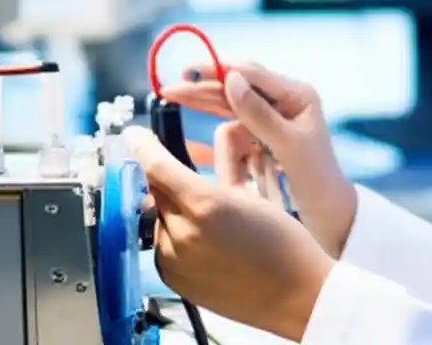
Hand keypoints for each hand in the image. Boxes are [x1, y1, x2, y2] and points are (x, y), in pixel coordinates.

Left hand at [124, 126, 333, 341]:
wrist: (295, 295)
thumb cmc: (283, 243)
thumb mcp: (252, 195)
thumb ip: (217, 172)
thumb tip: (192, 152)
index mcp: (205, 204)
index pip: (157, 167)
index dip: (143, 147)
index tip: (136, 136)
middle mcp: (182, 233)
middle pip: (154, 192)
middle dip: (166, 180)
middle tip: (192, 182)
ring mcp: (173, 260)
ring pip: (159, 219)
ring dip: (173, 211)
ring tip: (210, 221)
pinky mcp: (172, 280)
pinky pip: (163, 246)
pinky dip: (176, 237)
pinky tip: (206, 242)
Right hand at [161, 61, 358, 256]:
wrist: (331, 215)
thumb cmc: (317, 179)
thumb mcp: (289, 145)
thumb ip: (259, 113)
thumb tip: (230, 77)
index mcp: (296, 95)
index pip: (251, 74)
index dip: (218, 70)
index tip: (188, 73)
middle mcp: (284, 102)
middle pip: (236, 88)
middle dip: (203, 87)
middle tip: (168, 89)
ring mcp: (273, 121)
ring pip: (230, 107)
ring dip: (203, 104)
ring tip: (171, 99)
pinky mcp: (263, 141)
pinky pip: (232, 130)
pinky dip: (212, 131)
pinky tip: (189, 132)